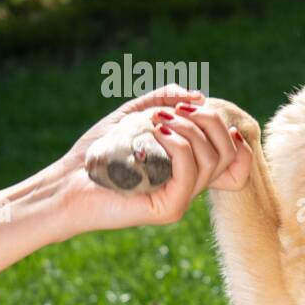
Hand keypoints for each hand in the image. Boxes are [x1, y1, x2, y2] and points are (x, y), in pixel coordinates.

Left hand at [48, 85, 251, 236]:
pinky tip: (153, 134)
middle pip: (229, 152)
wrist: (67, 180)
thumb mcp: (133, 115)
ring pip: (213, 159)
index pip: (237, 160)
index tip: (201, 110)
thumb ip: (163, 100)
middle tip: (172, 110)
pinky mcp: (168, 209)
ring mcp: (180, 199)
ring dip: (188, 129)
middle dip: (209, 120)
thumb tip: (198, 95)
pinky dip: (177, 145)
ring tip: (156, 121)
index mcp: (187, 168)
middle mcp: (189, 186)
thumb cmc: (98, 151)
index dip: (233, 133)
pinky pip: (190, 173)